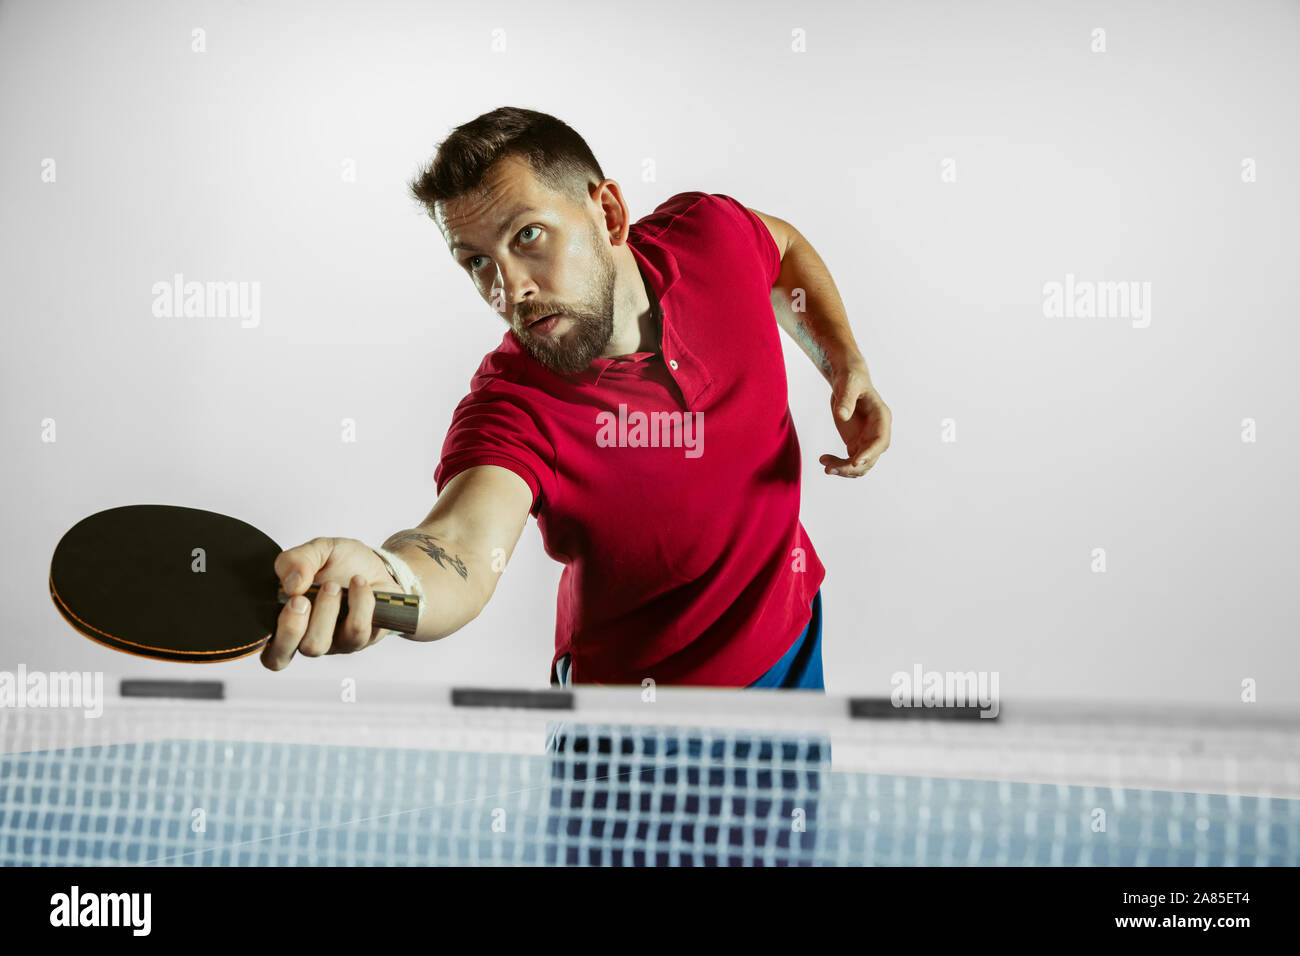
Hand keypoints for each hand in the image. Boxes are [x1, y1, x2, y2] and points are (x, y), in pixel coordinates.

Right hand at [262, 537, 400, 669]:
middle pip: (282, 656)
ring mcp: (335, 642)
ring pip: (319, 645)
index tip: (287, 603)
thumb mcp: (316, 550)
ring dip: (325, 611)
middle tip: (303, 599)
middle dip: (290, 627)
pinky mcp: (363, 638)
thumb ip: (295, 560)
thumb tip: (291, 584)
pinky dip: (358, 602)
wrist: (380, 565)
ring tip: (335, 585)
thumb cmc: (342, 563)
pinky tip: (359, 583)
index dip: (268, 639)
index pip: (266, 650)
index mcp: (286, 620)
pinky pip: (356, 630)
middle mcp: (306, 637)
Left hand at [820, 362, 891, 476]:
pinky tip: (824, 460)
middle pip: (871, 458)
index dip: (870, 454)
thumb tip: (841, 416)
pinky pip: (850, 462)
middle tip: (829, 469)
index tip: (856, 463)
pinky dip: (838, 465)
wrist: (847, 380)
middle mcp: (878, 432)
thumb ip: (846, 400)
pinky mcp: (856, 444)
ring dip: (844, 470)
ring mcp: (867, 440)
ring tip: (825, 467)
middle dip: (852, 467)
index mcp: (881, 417)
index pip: (881, 441)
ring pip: (861, 465)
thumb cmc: (851, 379)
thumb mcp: (848, 385)